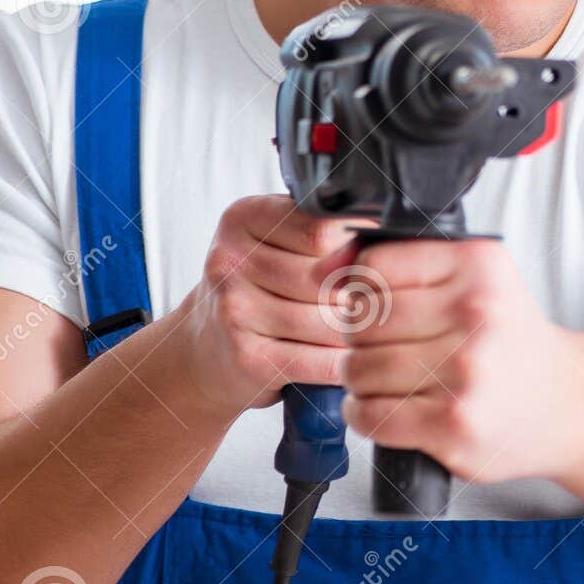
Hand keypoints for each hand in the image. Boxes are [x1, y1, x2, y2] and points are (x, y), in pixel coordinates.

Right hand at [174, 196, 373, 418]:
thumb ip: (316, 230)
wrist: (201, 350)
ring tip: (363, 334)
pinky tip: (348, 361)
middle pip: (329, 277)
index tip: (375, 260)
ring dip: (356, 333)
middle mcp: (231, 260)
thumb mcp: (272, 242)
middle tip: (372, 304)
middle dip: (359, 294)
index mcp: (243, 218)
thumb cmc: (254, 290)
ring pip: (329, 320)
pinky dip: (342, 365)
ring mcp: (234, 309)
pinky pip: (318, 360)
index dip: (358, 248)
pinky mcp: (246, 357)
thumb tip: (381, 231)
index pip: (322, 228)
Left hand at [336, 238, 583, 487]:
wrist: (568, 404)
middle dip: (358, 338)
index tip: (367, 305)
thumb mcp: (479, 277)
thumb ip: (410, 261)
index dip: (358, 289)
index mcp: (478, 266)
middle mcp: (476, 314)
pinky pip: (371, 414)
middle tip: (381, 346)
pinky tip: (385, 407)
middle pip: (361, 320)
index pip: (374, 266)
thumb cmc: (512, 340)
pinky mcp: (453, 424)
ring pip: (359, 368)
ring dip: (359, 378)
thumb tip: (326, 268)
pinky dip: (363, 413)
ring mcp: (465, 373)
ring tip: (386, 379)